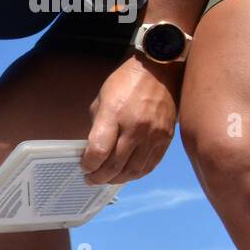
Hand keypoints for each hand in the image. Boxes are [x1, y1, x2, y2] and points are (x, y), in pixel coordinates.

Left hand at [82, 53, 178, 184]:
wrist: (159, 70)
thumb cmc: (125, 83)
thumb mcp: (102, 100)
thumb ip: (97, 126)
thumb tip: (92, 150)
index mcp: (114, 114)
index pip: (98, 150)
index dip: (88, 164)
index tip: (83, 167)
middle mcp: (135, 127)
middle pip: (115, 164)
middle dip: (99, 177)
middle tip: (91, 179)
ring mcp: (153, 134)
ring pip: (133, 170)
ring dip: (117, 179)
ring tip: (106, 179)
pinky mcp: (166, 139)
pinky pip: (150, 165)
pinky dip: (136, 174)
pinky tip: (126, 174)